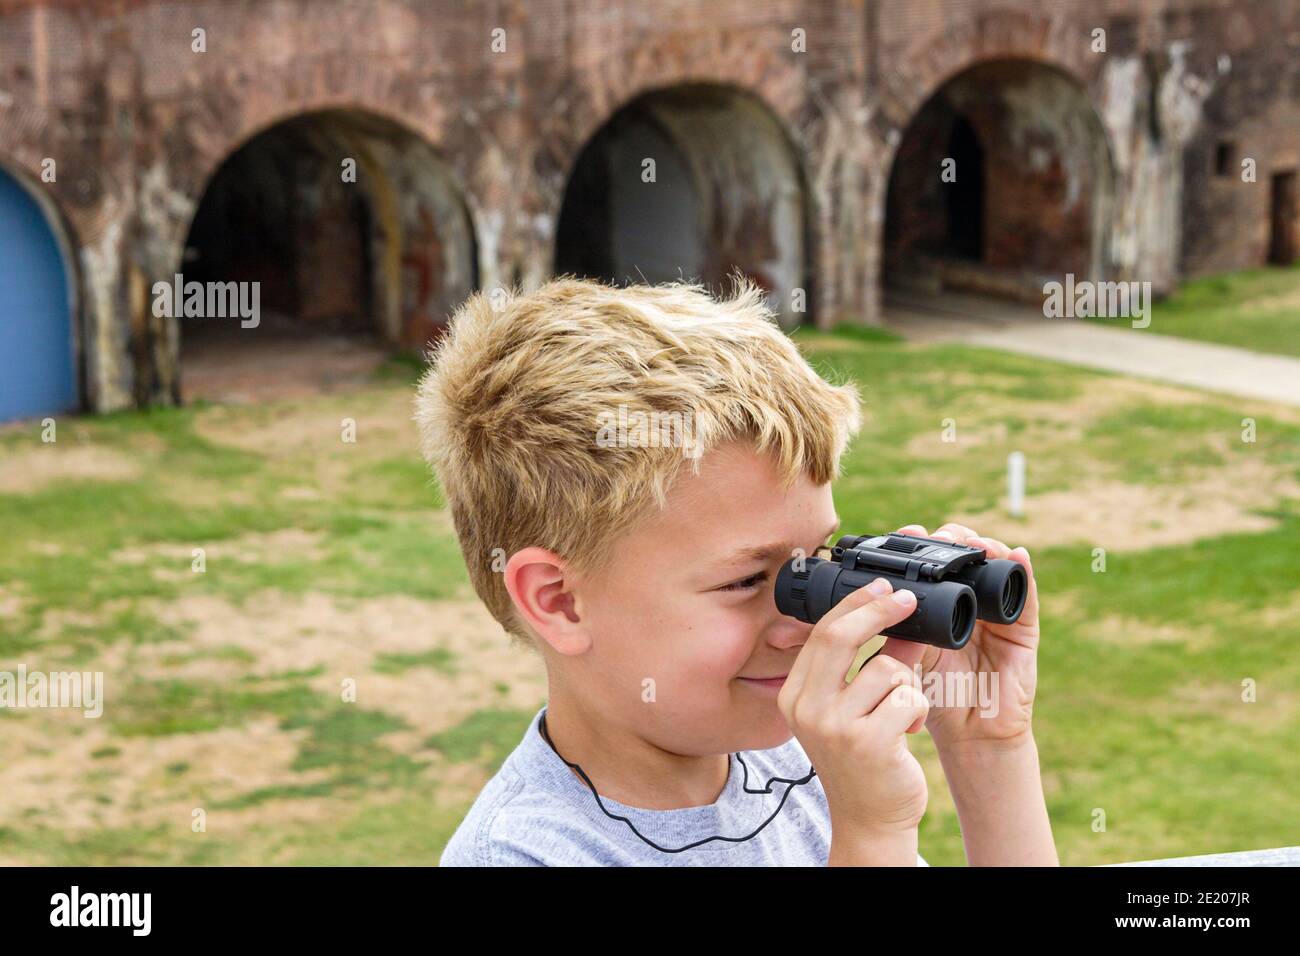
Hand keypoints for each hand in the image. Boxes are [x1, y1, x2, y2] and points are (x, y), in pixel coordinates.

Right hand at [778, 579, 931, 842]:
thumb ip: (869, 662)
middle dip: (879, 610)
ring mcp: (833, 726)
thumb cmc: (864, 760)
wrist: (870, 820)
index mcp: (794, 695)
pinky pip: (906, 697)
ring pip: (885, 668)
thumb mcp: (853, 707)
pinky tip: (909, 730)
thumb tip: (900, 615)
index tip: (883, 588)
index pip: (822, 633)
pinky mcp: (866, 743)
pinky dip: (917, 709)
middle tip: (907, 600)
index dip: (855, 605)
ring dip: (907, 684)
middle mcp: (806, 708)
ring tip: (902, 711)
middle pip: (841, 636)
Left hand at [880, 522, 1040, 749]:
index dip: (920, 545)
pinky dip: (1023, 572)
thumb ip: (895, 633)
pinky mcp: (1022, 631)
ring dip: (984, 547)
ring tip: (971, 541)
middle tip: (934, 535)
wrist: (970, 736)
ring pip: (995, 567)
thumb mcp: (906, 660)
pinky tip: (1017, 555)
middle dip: (950, 539)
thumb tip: (875, 598)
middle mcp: (967, 605)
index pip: (931, 565)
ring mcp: (995, 615)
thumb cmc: (935, 700)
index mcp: (936, 609)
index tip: (903, 533)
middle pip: (963, 558)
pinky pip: (1026, 597)